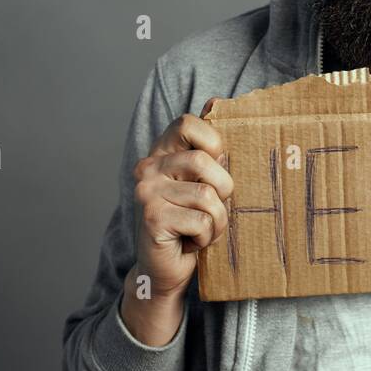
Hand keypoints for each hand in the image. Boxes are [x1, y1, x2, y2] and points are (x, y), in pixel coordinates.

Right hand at [130, 112, 233, 299]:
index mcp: (161, 153)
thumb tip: (214, 102)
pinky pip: (201, 221)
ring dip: (217, 220)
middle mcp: (148, 167)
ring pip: (207, 195)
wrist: (165, 268)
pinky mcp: (152, 217)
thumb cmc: (190, 222)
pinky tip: (192, 242)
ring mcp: (146, 192)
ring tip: (203, 229)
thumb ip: (209, 150)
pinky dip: (207, 236)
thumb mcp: (203, 182)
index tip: (217, 165)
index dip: (213, 141)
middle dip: (223, 189)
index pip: (188, 123)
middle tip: (214, 208)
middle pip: (203, 160)